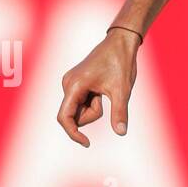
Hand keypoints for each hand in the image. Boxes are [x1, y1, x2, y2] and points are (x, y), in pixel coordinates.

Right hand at [57, 29, 139, 146]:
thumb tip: (121, 132)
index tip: (87, 143)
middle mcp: (68, 84)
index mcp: (74, 85)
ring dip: (95, 108)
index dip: (74, 133)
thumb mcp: (122, 90)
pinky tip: (102, 90)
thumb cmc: (121, 63)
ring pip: (80, 110)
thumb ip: (119, 112)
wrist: (120, 43)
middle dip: (93, 114)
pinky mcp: (77, 84)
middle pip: (75, 116)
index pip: (65, 117)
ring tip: (105, 91)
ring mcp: (71, 84)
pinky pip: (83, 103)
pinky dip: (94, 103)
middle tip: (106, 98)